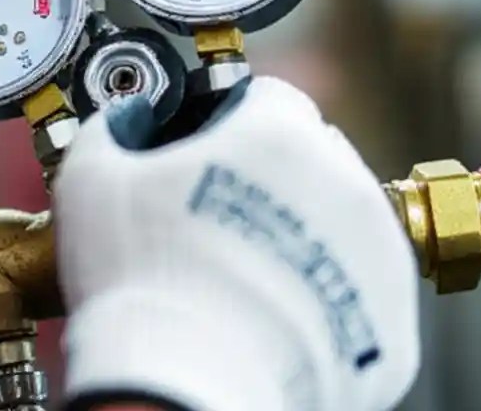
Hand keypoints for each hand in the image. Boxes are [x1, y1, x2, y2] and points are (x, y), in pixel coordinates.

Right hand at [54, 78, 419, 410]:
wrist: (180, 384)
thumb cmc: (138, 281)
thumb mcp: (92, 179)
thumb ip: (112, 128)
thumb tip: (122, 123)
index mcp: (280, 136)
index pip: (267, 97)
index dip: (228, 118)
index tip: (205, 146)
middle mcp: (345, 185)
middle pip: (310, 156)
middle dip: (269, 173)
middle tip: (213, 212)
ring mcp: (378, 257)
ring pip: (339, 222)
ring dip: (300, 231)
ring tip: (238, 270)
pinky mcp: (388, 322)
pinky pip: (355, 291)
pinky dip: (320, 296)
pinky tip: (266, 311)